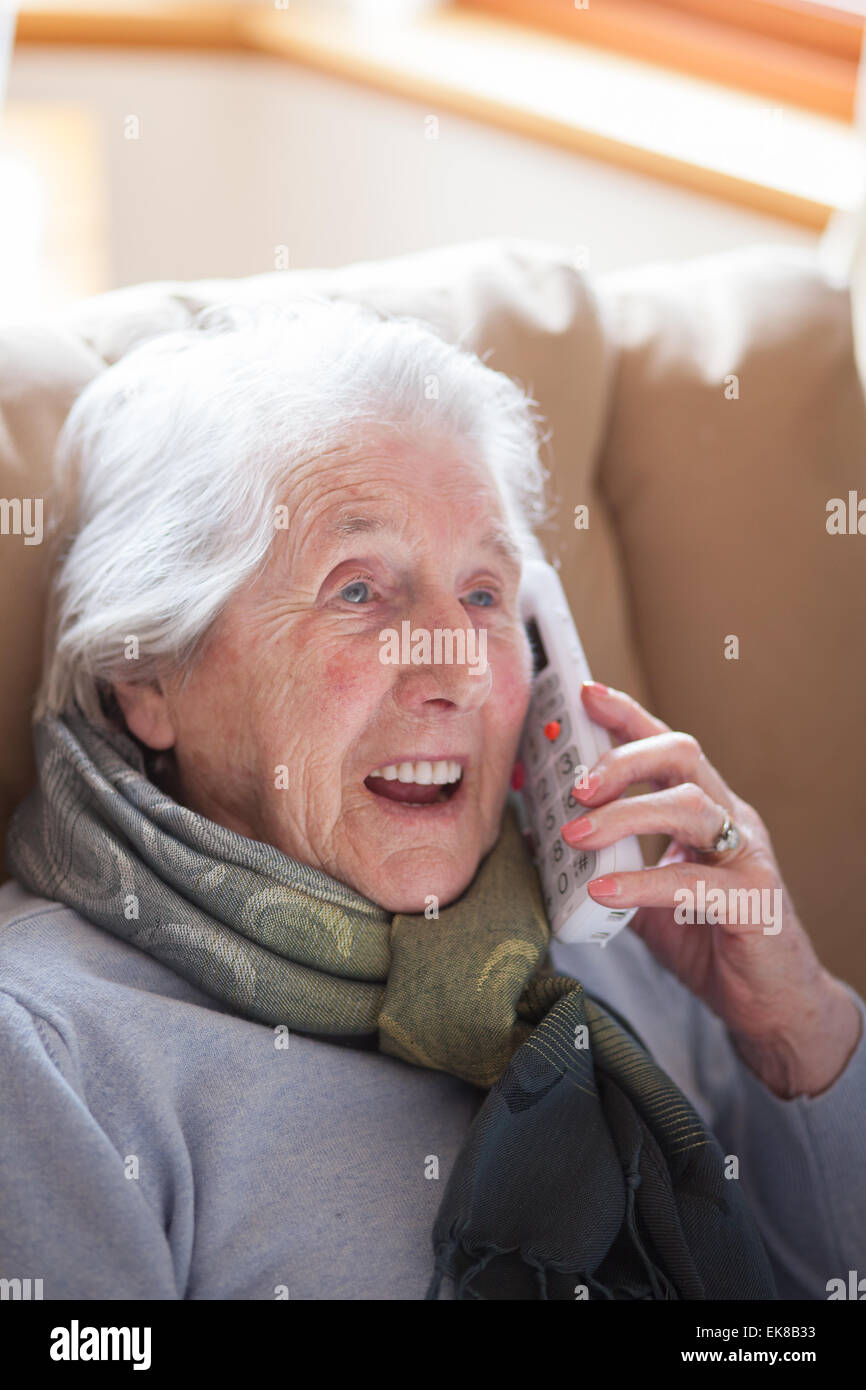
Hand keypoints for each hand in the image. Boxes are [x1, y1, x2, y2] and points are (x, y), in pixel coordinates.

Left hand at [559, 682, 861, 1097]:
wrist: (765, 1002)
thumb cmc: (705, 939)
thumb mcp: (644, 893)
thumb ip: (605, 861)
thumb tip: (541, 839)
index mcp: (704, 808)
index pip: (665, 746)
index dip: (627, 715)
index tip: (584, 693)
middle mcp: (730, 819)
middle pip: (682, 756)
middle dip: (622, 758)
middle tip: (573, 784)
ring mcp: (747, 856)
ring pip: (691, 806)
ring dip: (626, 815)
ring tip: (576, 834)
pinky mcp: (754, 901)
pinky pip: (697, 882)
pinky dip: (644, 882)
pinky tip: (603, 890)